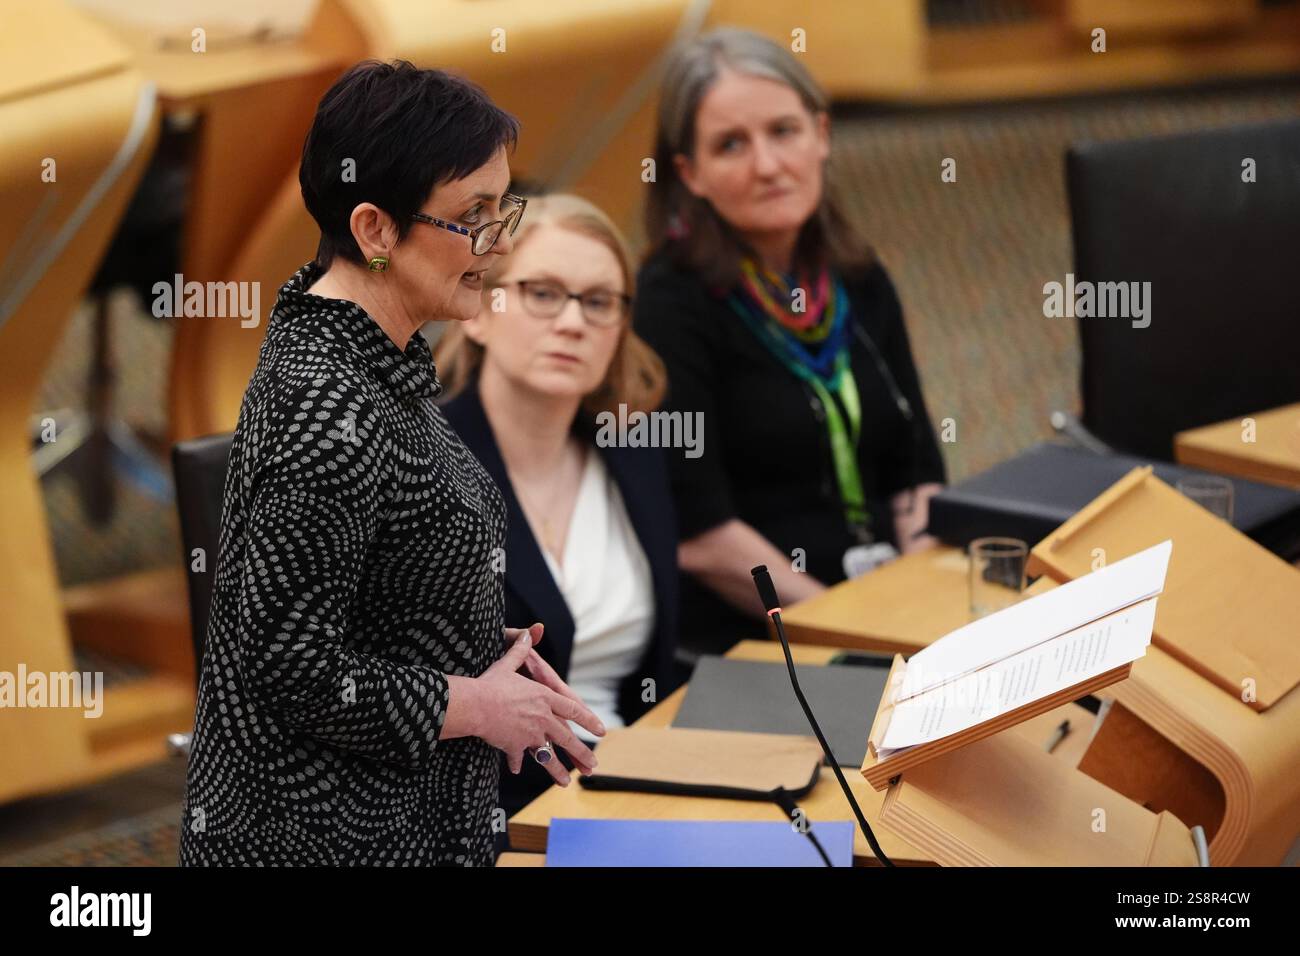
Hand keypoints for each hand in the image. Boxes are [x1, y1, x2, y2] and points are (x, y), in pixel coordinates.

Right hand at [474, 624, 605, 785]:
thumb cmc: (491, 683)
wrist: (475, 704)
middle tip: (592, 765)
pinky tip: (516, 769)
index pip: (573, 710)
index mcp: (545, 697)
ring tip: (566, 782)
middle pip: (567, 738)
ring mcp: (530, 734)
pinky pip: (518, 756)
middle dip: (581, 753)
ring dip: (557, 770)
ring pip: (548, 755)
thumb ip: (521, 649)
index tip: (600, 731)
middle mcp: (543, 717)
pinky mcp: (515, 745)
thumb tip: (529, 632)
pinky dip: (516, 762)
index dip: (588, 720)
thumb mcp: (508, 663)